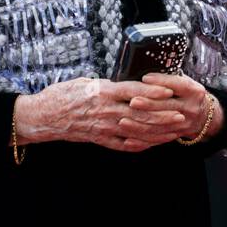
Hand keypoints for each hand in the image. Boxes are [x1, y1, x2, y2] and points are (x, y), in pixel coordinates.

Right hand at [13, 77, 184, 151]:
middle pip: (141, 114)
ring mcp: (104, 128)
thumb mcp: (86, 82)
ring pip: (137, 131)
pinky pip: (124, 144)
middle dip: (164, 115)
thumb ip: (108, 85)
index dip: (153, 92)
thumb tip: (126, 83)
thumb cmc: (62, 95)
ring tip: (174, 131)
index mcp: (103, 92)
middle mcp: (107, 111)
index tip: (170, 91)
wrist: (44, 116)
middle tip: (182, 115)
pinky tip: (154, 144)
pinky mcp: (100, 139)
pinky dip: (141, 145)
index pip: (134, 91)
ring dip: (158, 132)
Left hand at [131, 73, 223, 145]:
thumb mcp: (185, 81)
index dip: (160, 81)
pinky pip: (157, 139)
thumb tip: (144, 68)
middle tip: (131, 101)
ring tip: (123, 121)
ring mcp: (185, 124)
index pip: (177, 84)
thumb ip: (169, 77)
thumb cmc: (186, 93)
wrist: (203, 115)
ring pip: (159, 125)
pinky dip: (142, 140)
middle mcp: (191, 108)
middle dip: (148, 104)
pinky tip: (128, 139)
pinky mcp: (176, 135)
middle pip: (167, 106)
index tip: (144, 78)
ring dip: (140, 124)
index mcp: (194, 91)